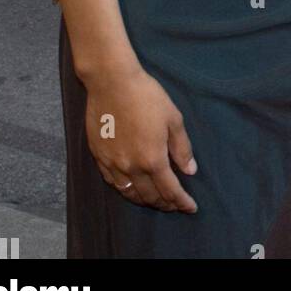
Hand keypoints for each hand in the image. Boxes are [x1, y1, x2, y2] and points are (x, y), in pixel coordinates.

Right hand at [84, 65, 198, 212]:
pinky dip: (126, 190)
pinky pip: (113, 183)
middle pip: (150, 196)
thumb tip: (190, 171)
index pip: (170, 190)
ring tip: (156, 201)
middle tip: (175, 205)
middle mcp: (131, 167)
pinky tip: (132, 188)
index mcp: (153, 159)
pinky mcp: (99, 157)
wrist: (111, 82)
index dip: (182, 202)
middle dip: (165, 204)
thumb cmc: (146, 96)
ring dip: (145, 201)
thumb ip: (182, 148)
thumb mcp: (173, 118)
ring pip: (130, 193)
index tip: (191, 208)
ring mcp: (113, 164)